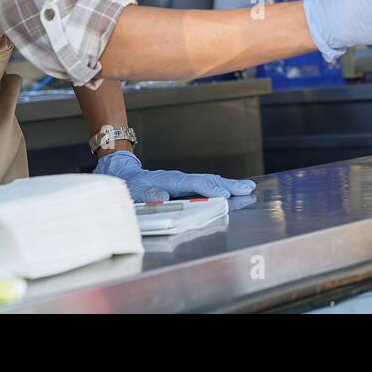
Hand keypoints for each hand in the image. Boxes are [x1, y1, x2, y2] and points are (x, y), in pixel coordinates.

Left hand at [93, 150, 256, 202]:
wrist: (123, 175)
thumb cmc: (129, 186)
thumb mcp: (134, 191)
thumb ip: (148, 195)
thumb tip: (163, 197)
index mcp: (169, 180)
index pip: (194, 183)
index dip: (210, 189)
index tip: (226, 195)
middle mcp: (179, 178)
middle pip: (208, 180)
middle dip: (229, 185)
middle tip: (248, 189)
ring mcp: (183, 181)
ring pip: (209, 182)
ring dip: (229, 186)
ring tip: (247, 189)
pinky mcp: (183, 186)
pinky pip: (205, 186)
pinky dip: (220, 187)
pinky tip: (231, 191)